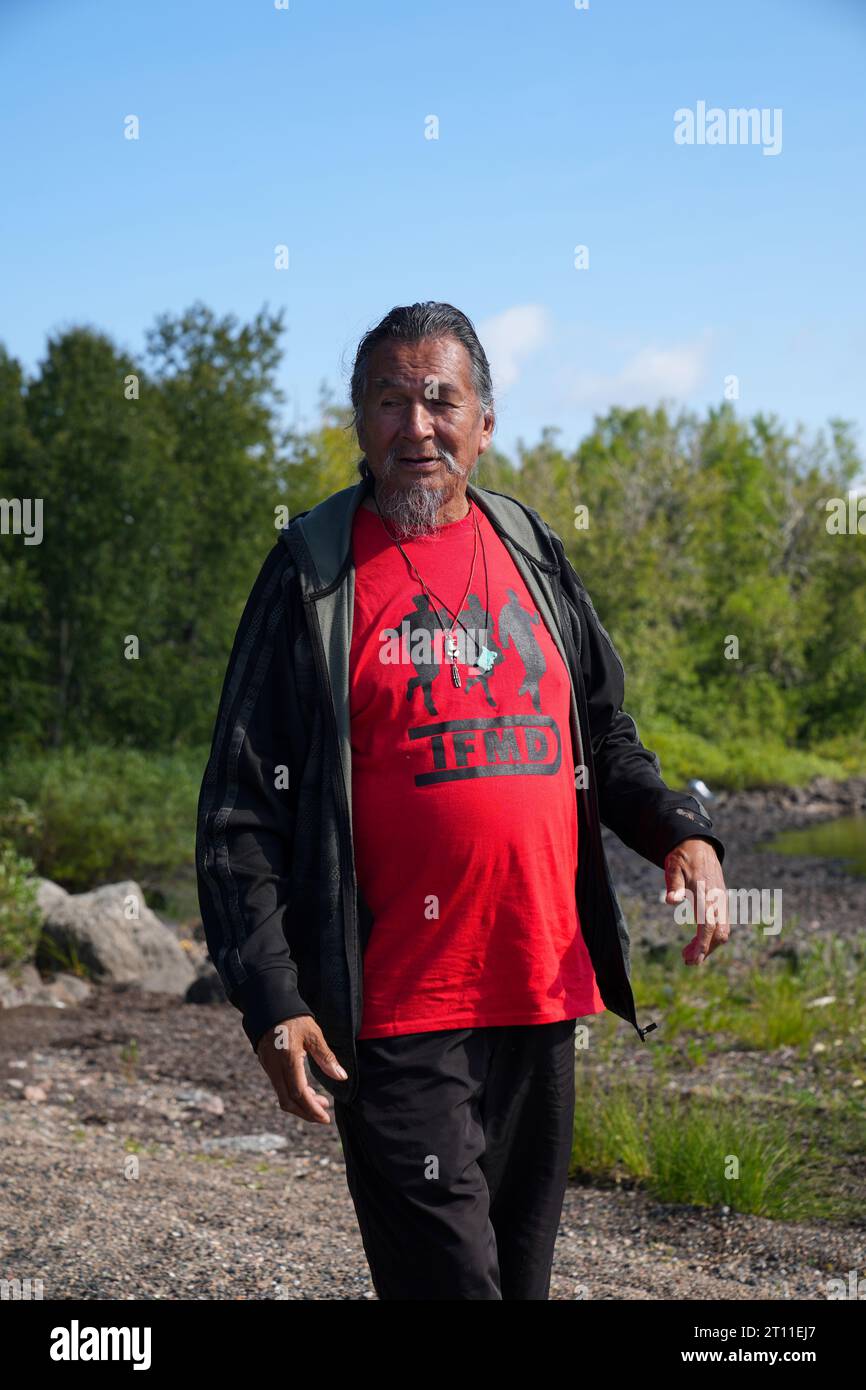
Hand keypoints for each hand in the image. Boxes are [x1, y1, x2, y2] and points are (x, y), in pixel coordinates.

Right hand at [256, 1015, 347, 1124]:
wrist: (269, 1005)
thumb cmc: (294, 1018)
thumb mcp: (314, 1035)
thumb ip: (326, 1058)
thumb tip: (341, 1077)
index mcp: (288, 1059)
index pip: (299, 1093)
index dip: (312, 1109)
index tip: (325, 1118)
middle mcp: (274, 1067)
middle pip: (288, 1101)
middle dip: (306, 1113)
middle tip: (324, 1116)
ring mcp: (268, 1066)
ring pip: (282, 1095)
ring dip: (301, 1104)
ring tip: (321, 1102)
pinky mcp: (267, 1064)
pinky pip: (279, 1086)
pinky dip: (293, 1094)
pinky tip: (308, 1090)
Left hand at [663, 837, 729, 966]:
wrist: (698, 844)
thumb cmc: (682, 857)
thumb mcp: (673, 866)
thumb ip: (673, 884)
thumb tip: (670, 901)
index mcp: (706, 893)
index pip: (708, 924)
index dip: (702, 943)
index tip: (694, 959)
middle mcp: (718, 899)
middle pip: (720, 933)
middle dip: (705, 950)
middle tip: (686, 961)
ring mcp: (721, 901)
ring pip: (722, 931)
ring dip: (707, 946)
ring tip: (687, 956)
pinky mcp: (720, 902)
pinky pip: (720, 925)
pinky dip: (710, 938)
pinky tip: (696, 943)